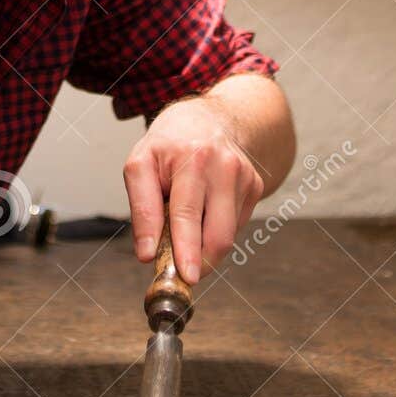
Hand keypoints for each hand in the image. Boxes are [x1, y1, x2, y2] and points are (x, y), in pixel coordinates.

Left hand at [123, 95, 264, 283]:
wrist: (207, 119)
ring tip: (186, 226)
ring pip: (228, 235)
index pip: (187, 213)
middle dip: (200, 262)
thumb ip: (141, 209)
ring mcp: (245, 176)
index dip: (186, 249)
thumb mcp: (140, 165)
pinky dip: (216, 229)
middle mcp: (224, 166)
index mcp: (192, 159)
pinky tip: (205, 209)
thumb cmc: (168, 145)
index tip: (186, 277)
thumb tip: (146, 253)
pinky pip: (236, 226)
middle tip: (183, 274)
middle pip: (218, 233)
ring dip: (205, 245)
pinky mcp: (255, 185)